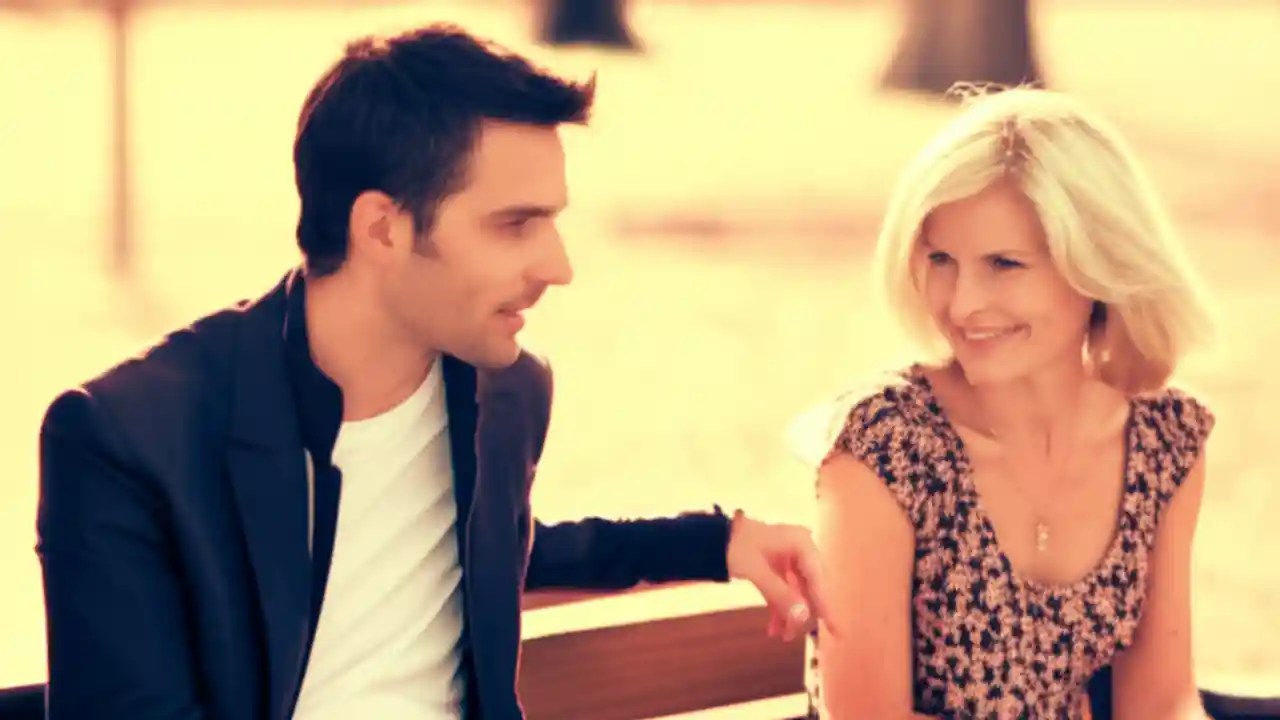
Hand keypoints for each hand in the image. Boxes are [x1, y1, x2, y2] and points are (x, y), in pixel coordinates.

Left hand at [725, 510, 838, 641]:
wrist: (712, 536)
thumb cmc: (735, 545)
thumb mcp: (757, 571)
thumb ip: (781, 595)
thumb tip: (802, 618)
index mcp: (801, 543)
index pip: (817, 579)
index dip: (824, 605)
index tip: (834, 628)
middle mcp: (800, 549)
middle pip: (809, 587)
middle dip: (801, 613)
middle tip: (796, 635)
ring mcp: (789, 558)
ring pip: (796, 592)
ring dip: (789, 614)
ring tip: (782, 636)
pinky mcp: (777, 567)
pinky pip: (783, 590)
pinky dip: (779, 608)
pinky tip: (774, 628)